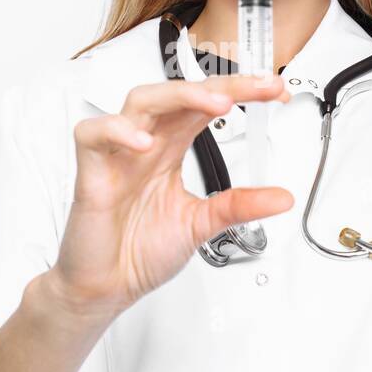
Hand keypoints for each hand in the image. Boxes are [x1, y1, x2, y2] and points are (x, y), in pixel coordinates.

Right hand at [49, 74, 292, 316]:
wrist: (105, 286)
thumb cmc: (139, 250)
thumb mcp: (201, 224)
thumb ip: (239, 205)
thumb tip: (280, 197)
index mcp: (170, 149)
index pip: (205, 105)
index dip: (239, 91)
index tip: (274, 91)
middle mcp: (145, 144)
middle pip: (179, 93)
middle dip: (220, 84)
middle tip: (257, 87)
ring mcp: (117, 154)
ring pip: (140, 100)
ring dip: (179, 95)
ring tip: (215, 104)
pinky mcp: (91, 173)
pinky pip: (92, 135)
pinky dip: (116, 131)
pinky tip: (144, 143)